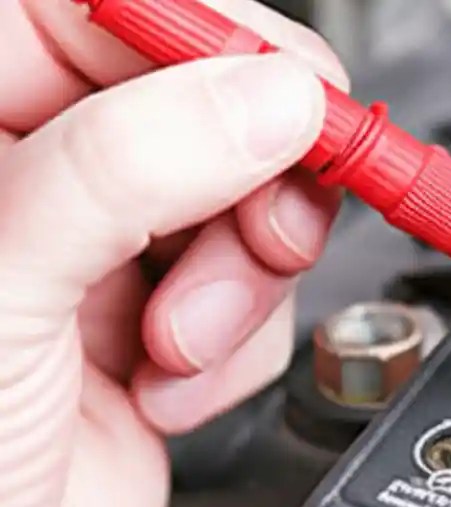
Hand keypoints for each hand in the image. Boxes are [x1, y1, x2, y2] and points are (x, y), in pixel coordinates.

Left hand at [0, 2, 348, 506]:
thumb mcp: (7, 291)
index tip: (285, 93)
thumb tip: (268, 96)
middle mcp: (36, 186)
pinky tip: (169, 389)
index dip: (211, 42)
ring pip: (248, 200)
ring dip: (245, 279)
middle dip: (253, 177)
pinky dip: (241, 347)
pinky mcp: (162, 335)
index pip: (108, 16)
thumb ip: (133, 168)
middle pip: (206, 104)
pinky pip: (257, 295)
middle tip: (265, 229)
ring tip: (180, 344)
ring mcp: (103, 263)